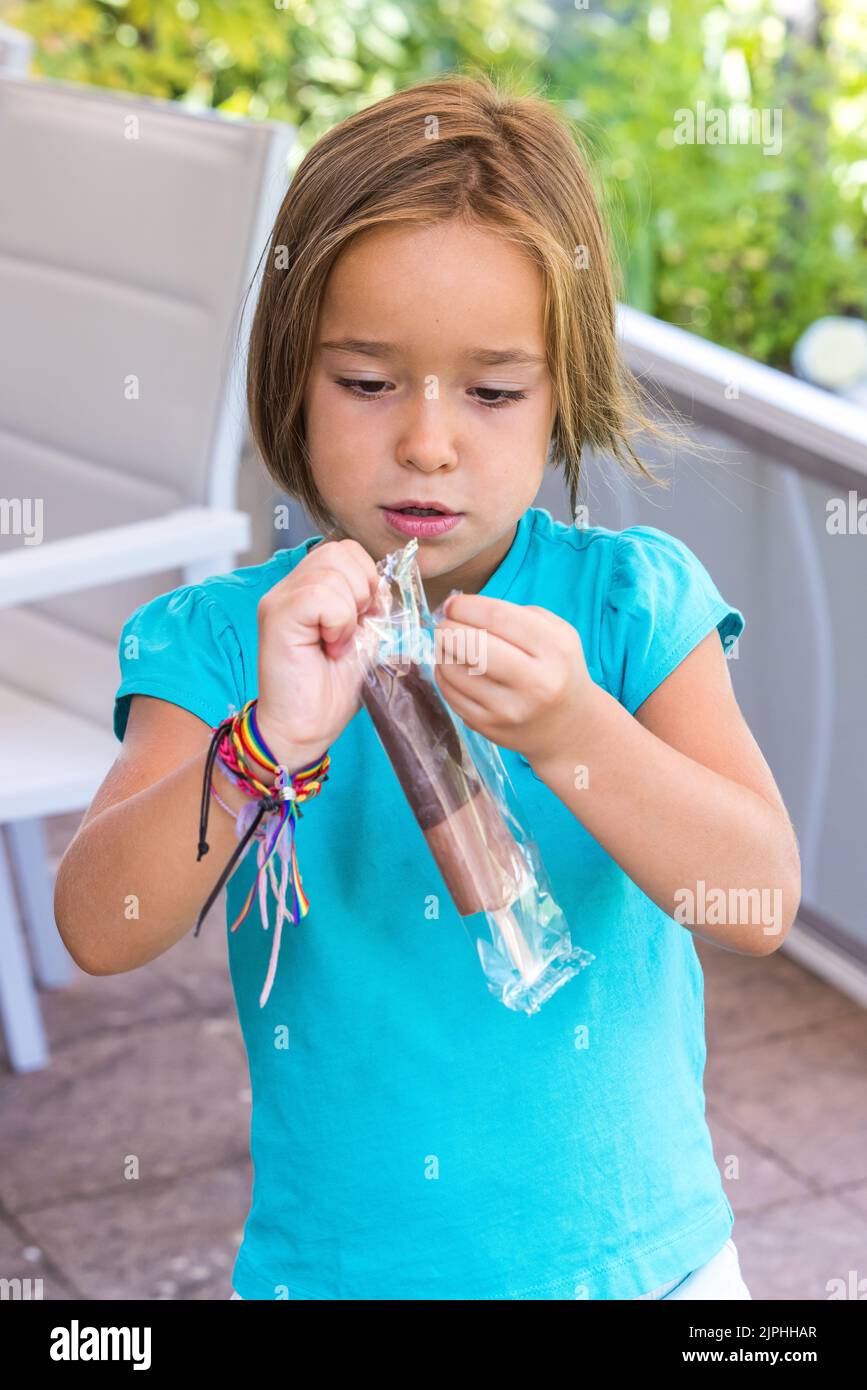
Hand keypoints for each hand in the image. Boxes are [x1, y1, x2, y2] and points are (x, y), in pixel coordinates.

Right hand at [255, 537, 380, 765]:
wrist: (305, 728)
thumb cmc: (329, 690)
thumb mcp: (362, 638)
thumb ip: (370, 606)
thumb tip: (384, 584)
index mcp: (308, 588)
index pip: (345, 550)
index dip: (367, 578)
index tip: (366, 619)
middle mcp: (288, 587)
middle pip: (339, 551)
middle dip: (362, 590)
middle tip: (353, 631)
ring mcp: (279, 599)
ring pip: (331, 572)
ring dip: (349, 611)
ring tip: (337, 643)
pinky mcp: (276, 615)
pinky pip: (320, 596)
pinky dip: (338, 621)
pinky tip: (330, 647)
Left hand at [433, 594, 597, 764]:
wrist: (569, 725)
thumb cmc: (556, 667)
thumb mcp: (555, 632)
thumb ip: (512, 612)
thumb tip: (454, 608)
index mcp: (554, 649)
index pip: (497, 617)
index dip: (465, 606)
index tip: (453, 605)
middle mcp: (535, 681)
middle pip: (473, 645)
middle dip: (448, 629)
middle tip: (445, 625)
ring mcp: (510, 708)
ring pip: (455, 670)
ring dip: (442, 652)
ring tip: (448, 646)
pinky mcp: (489, 726)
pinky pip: (450, 694)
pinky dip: (444, 675)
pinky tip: (453, 667)